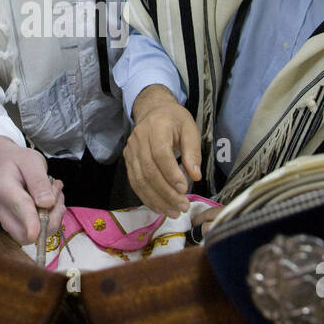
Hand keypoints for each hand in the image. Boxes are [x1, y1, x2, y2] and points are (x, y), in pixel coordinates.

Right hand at [0, 137, 64, 245]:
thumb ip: (39, 181)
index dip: (30, 223)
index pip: (19, 209)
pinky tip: (51, 198)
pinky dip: (52, 217)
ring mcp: (9, 221)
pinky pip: (40, 230)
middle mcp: (3, 210)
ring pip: (37, 233)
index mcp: (5, 190)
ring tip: (53, 190)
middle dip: (50, 218)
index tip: (35, 233)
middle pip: (26, 232)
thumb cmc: (17, 162)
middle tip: (56, 192)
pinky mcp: (18, 226)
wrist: (5, 165)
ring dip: (54, 215)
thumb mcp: (31, 162)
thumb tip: (47, 204)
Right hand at [124, 85, 201, 216]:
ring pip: (140, 181)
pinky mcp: (128, 161)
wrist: (153, 111)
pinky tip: (160, 208)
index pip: (160, 154)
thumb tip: (195, 176)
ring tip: (174, 212)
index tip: (184, 189)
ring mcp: (130, 151)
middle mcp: (139, 140)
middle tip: (183, 206)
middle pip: (149, 171)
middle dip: (166, 193)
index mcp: (156, 127)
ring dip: (157, 200)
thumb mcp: (190, 129)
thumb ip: (193, 152)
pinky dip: (147, 198)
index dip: (171, 173)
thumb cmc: (175, 120)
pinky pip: (135, 183)